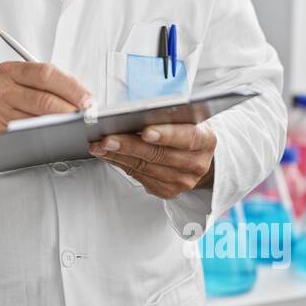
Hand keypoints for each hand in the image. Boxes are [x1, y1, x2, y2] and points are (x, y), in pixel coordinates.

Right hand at [0, 61, 92, 161]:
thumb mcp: (16, 84)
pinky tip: (59, 136)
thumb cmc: (1, 103)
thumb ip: (44, 85)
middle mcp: (0, 87)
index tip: (89, 98)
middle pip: (44, 98)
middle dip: (71, 109)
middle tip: (87, 116)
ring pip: (38, 119)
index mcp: (9, 70)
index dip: (71, 86)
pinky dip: (47, 136)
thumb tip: (81, 97)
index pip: (46, 73)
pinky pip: (28, 134)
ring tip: (78, 126)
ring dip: (63, 125)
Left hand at [89, 122, 216, 199]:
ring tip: (99, 145)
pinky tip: (106, 155)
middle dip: (129, 145)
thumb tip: (133, 114)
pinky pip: (138, 176)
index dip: (166, 135)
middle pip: (159, 155)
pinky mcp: (167, 191)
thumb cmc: (184, 130)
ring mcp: (182, 181)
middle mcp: (196, 164)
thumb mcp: (184, 119)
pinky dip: (119, 163)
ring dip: (117, 155)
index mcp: (206, 141)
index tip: (145, 131)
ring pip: (144, 167)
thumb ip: (167, 116)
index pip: (186, 137)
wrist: (195, 156)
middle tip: (107, 138)